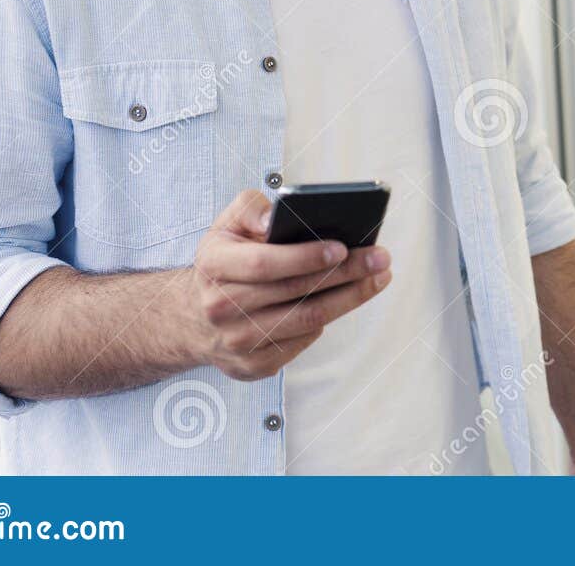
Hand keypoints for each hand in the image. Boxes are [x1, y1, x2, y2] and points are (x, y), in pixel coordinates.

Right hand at [184, 190, 391, 380]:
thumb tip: (277, 216)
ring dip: (349, 298)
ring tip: (378, 278)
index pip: (264, 263)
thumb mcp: (226, 225)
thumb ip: (252, 209)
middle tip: (380, 258)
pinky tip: (347, 299)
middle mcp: (220, 307)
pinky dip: (328, 320)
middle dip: (346, 273)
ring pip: (306, 320)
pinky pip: (302, 342)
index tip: (343, 247)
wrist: (194, 316)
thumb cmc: (223, 261)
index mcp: (214, 266)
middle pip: (295, 292)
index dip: (305, 256)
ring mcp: (236, 341)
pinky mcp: (253, 365)